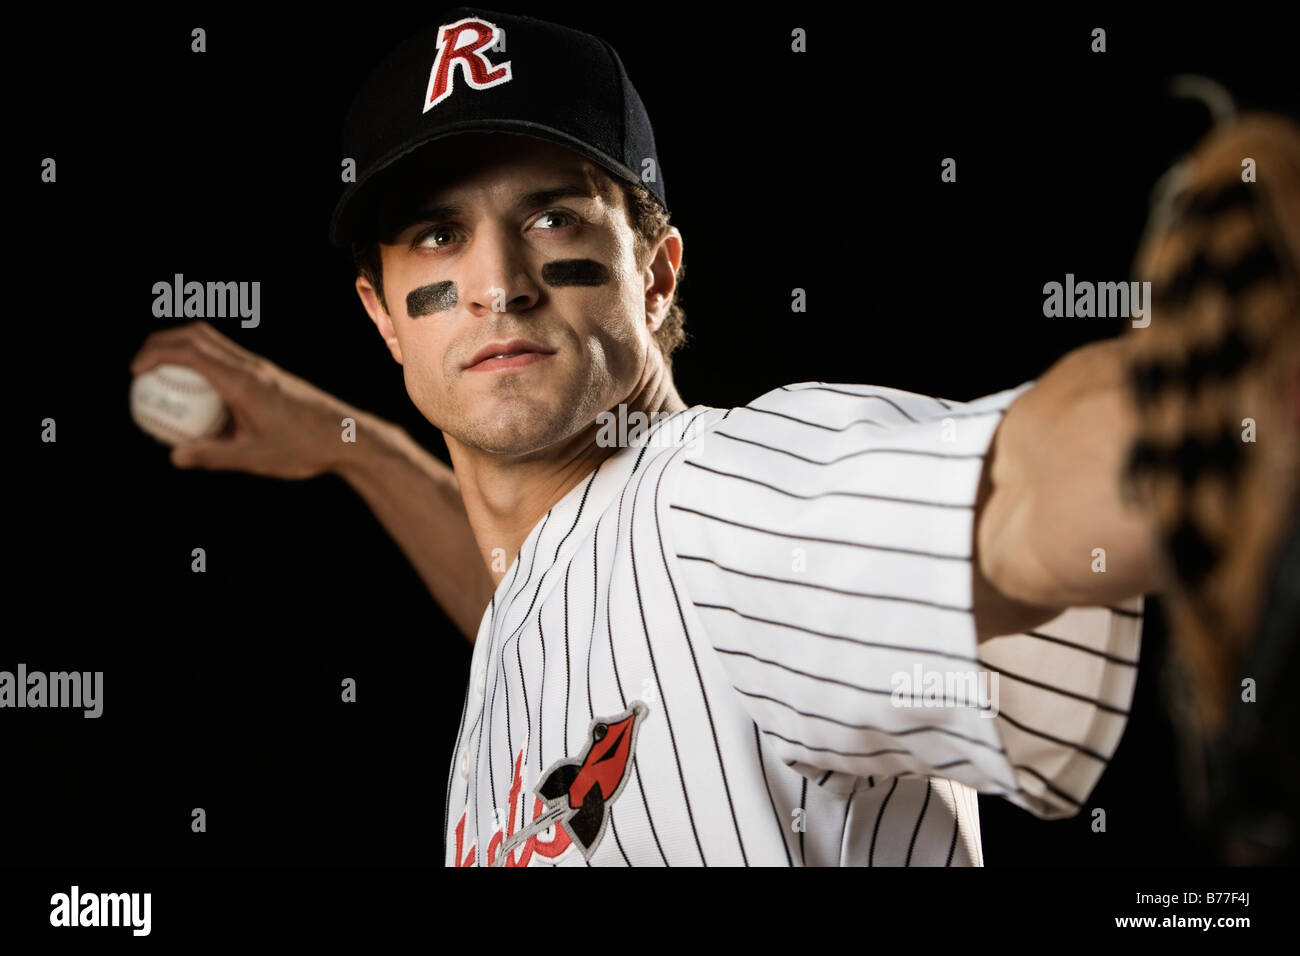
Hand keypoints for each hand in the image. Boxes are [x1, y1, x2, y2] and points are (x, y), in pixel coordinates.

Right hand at [129, 321, 358, 478]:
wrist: (348, 436)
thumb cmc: (304, 449)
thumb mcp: (255, 457)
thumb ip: (213, 455)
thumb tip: (175, 456)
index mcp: (244, 382)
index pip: (191, 353)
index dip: (156, 354)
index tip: (135, 372)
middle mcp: (252, 367)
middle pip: (198, 336)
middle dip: (162, 342)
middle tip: (139, 367)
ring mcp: (262, 368)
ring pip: (214, 342)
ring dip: (183, 348)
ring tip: (160, 376)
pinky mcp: (269, 375)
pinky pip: (227, 358)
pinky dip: (203, 364)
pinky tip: (196, 395)